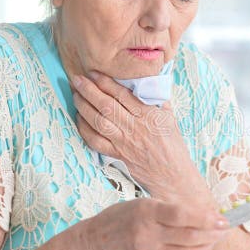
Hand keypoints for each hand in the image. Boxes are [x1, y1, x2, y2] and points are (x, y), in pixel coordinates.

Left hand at [71, 73, 209, 205]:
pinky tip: (79, 119)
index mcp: (148, 116)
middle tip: (76, 78)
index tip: (93, 73)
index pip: (122, 95)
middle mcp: (134, 128)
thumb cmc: (174, 147)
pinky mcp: (117, 156)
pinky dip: (84, 129)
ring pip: (98, 121)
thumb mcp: (170, 119)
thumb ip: (158, 100)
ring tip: (75, 95)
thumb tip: (149, 81)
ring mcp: (124, 143)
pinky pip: (95, 141)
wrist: (173, 177)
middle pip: (106, 106)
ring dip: (83, 106)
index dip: (105, 82)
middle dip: (88, 90)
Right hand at [81, 198, 229, 249]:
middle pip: (189, 237)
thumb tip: (205, 214)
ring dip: (206, 248)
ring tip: (214, 240)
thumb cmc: (121, 218)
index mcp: (146, 212)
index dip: (206, 218)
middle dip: (213, 233)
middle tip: (224, 229)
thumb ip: (170, 209)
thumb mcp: (142, 204)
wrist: (95, 244)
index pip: (182, 215)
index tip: (222, 218)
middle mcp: (146, 234)